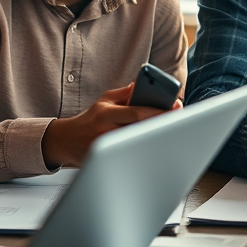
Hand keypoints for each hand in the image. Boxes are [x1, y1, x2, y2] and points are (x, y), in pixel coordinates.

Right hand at [41, 84, 173, 166]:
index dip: (158, 110)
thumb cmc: (89, 119)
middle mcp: (107, 131)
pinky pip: (132, 154)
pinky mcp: (109, 161)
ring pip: (139, 143)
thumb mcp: (104, 100)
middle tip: (180, 118)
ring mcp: (109, 148)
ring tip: (172, 130)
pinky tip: (156, 145)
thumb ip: (125, 94)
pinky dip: (146, 149)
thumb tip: (144, 85)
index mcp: (106, 114)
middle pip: (142, 129)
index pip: (137, 112)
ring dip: (156, 136)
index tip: (175, 105)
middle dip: (163, 123)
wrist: (67, 141)